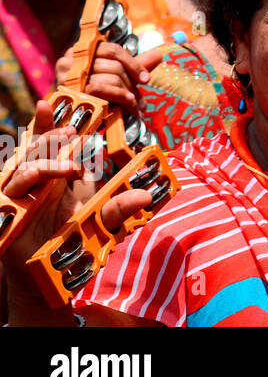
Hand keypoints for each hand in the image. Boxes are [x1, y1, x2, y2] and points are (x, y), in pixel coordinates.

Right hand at [1, 100, 151, 283]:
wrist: (49, 273)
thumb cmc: (73, 241)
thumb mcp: (101, 221)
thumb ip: (120, 206)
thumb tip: (146, 194)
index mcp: (56, 174)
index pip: (50, 142)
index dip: (49, 122)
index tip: (52, 103)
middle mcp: (37, 180)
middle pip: (37, 147)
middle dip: (53, 134)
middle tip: (74, 129)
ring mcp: (21, 194)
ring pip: (26, 164)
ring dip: (49, 160)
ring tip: (72, 166)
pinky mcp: (9, 210)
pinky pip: (12, 187)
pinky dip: (29, 177)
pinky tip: (47, 176)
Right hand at [54, 42, 165, 111]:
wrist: (67, 119)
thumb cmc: (93, 96)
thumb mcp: (113, 78)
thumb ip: (133, 66)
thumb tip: (158, 55)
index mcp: (82, 50)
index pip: (112, 49)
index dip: (134, 64)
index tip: (146, 80)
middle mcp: (71, 59)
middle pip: (113, 66)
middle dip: (132, 84)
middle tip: (142, 101)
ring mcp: (68, 75)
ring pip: (110, 77)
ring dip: (129, 94)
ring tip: (137, 107)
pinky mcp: (70, 90)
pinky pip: (100, 88)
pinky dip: (119, 96)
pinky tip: (128, 103)